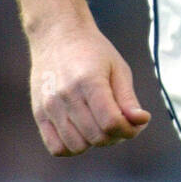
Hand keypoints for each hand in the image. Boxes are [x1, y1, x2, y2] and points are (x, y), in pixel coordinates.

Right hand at [29, 18, 150, 156]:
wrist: (58, 34)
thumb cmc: (93, 51)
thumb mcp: (117, 68)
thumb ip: (128, 98)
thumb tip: (141, 122)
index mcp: (89, 80)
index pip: (111, 122)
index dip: (128, 130)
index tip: (135, 124)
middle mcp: (67, 95)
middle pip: (96, 136)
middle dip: (115, 136)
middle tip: (120, 123)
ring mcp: (50, 105)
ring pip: (76, 146)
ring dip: (94, 143)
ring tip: (100, 126)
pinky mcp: (39, 113)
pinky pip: (56, 147)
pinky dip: (72, 147)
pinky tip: (82, 132)